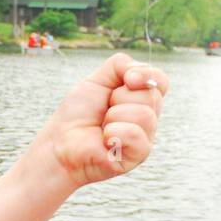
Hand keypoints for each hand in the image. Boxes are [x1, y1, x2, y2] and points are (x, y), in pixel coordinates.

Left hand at [36, 52, 168, 190]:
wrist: (60, 143)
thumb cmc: (78, 114)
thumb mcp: (97, 79)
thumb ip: (120, 65)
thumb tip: (139, 74)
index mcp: (140, 98)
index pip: (160, 81)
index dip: (146, 75)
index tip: (127, 80)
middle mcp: (147, 117)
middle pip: (151, 96)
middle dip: (119, 98)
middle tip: (104, 111)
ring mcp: (145, 137)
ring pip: (144, 114)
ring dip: (114, 116)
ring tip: (102, 127)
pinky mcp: (138, 155)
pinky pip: (135, 135)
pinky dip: (114, 133)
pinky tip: (105, 140)